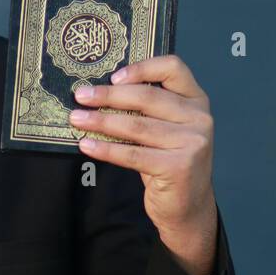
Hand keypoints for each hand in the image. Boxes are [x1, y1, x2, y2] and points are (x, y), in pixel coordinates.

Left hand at [69, 55, 217, 274]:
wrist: (188, 207)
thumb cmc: (169, 161)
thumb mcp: (166, 128)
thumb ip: (147, 109)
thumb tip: (98, 93)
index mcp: (196, 100)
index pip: (173, 68)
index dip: (142, 67)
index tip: (113, 76)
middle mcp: (199, 118)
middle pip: (147, 97)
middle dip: (108, 96)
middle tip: (80, 96)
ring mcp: (192, 143)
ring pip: (136, 126)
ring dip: (101, 121)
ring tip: (77, 119)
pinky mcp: (178, 167)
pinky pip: (132, 154)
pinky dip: (106, 149)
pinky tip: (86, 145)